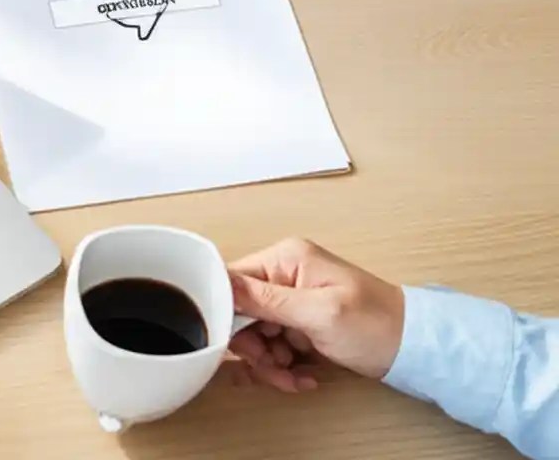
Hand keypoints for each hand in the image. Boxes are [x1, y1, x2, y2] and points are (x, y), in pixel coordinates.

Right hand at [227, 238, 404, 392]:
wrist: (414, 348)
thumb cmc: (375, 325)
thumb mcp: (318, 313)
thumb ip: (266, 299)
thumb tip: (220, 285)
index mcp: (285, 260)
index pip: (231, 281)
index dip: (228, 315)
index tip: (242, 344)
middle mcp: (283, 274)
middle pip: (240, 312)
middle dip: (253, 346)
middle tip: (273, 365)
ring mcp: (291, 299)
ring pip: (255, 333)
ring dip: (269, 362)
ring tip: (293, 375)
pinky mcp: (299, 322)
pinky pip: (273, 344)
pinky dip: (283, 365)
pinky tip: (302, 375)